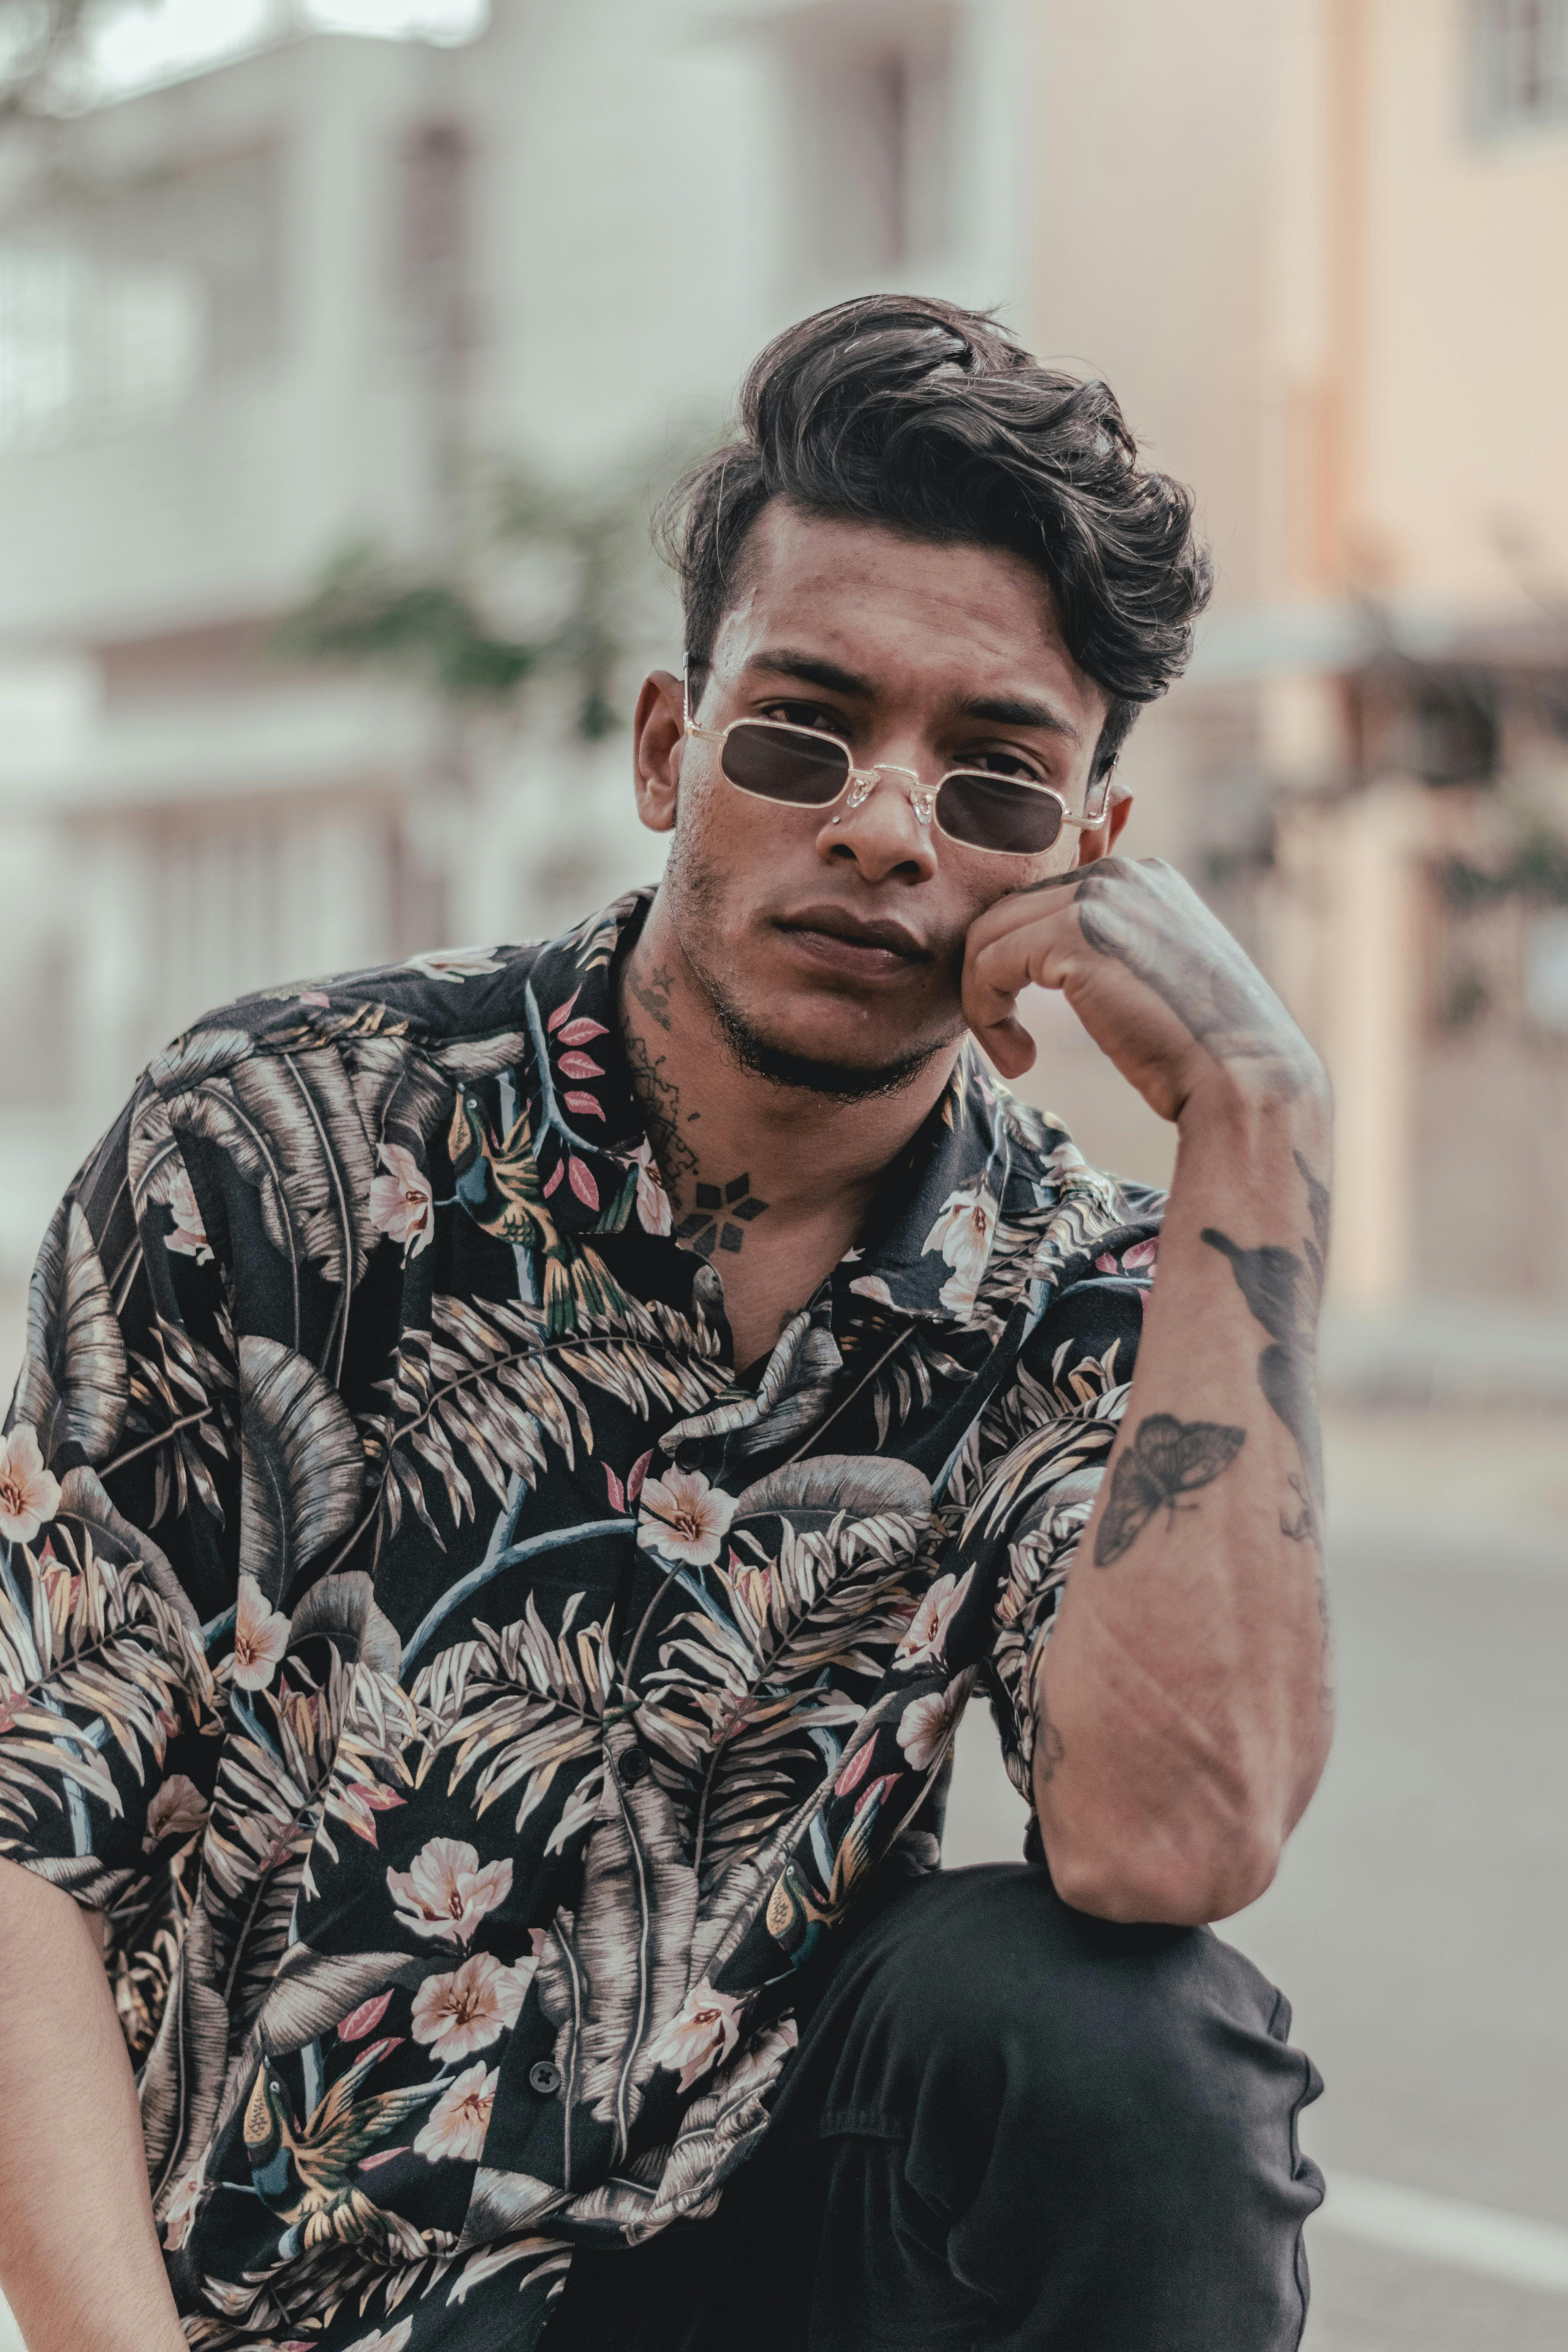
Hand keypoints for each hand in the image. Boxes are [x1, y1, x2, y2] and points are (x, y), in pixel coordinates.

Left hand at [961, 857, 1323, 1122]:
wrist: (1246, 1078)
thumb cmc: (1206, 1049)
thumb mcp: (1157, 979)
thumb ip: (1113, 954)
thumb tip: (1058, 965)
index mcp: (1143, 879)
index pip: (1042, 903)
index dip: (1018, 963)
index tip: (1024, 1020)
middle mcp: (1121, 874)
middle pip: (1008, 913)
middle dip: (992, 980)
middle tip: (1010, 1045)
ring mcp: (1098, 897)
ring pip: (989, 935)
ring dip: (986, 1002)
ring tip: (1014, 1057)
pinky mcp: (1074, 935)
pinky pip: (990, 963)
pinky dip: (987, 1013)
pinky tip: (1022, 1060)